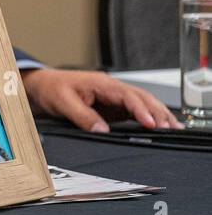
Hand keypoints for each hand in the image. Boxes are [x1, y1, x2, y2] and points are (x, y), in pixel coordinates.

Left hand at [21, 68, 181, 131]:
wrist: (42, 86)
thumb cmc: (51, 89)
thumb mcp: (63, 102)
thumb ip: (83, 116)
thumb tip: (102, 130)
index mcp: (101, 83)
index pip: (128, 95)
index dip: (141, 109)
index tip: (151, 123)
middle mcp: (111, 88)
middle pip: (141, 97)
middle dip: (158, 112)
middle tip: (170, 128)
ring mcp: (113, 97)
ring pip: (142, 103)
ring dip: (157, 114)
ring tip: (173, 128)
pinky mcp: (112, 106)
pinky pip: (134, 111)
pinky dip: (148, 118)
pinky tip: (158, 126)